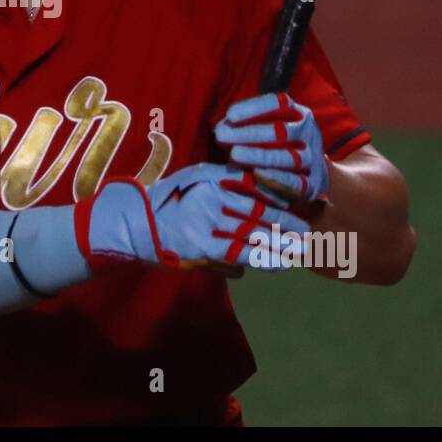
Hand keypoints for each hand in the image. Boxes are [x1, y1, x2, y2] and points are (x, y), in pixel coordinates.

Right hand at [78, 163, 313, 273]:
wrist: (133, 224)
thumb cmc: (167, 199)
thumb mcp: (194, 177)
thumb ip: (223, 178)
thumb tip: (256, 180)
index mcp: (212, 179)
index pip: (254, 187)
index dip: (280, 197)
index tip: (300, 203)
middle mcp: (212, 199)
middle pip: (258, 212)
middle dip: (286, 223)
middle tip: (309, 232)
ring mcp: (206, 224)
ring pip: (252, 235)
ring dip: (279, 244)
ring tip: (301, 250)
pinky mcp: (201, 247)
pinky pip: (237, 254)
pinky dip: (260, 259)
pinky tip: (278, 263)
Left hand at [214, 92, 330, 214]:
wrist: (310, 174)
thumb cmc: (274, 145)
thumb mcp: (262, 129)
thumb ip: (241, 127)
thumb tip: (221, 130)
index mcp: (296, 113)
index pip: (278, 104)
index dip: (254, 108)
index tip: (230, 114)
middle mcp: (307, 133)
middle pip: (282, 131)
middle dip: (251, 133)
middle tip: (221, 136)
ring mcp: (311, 158)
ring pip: (291, 157)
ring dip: (261, 156)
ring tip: (235, 155)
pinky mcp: (312, 184)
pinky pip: (297, 183)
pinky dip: (276, 179)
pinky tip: (256, 175)